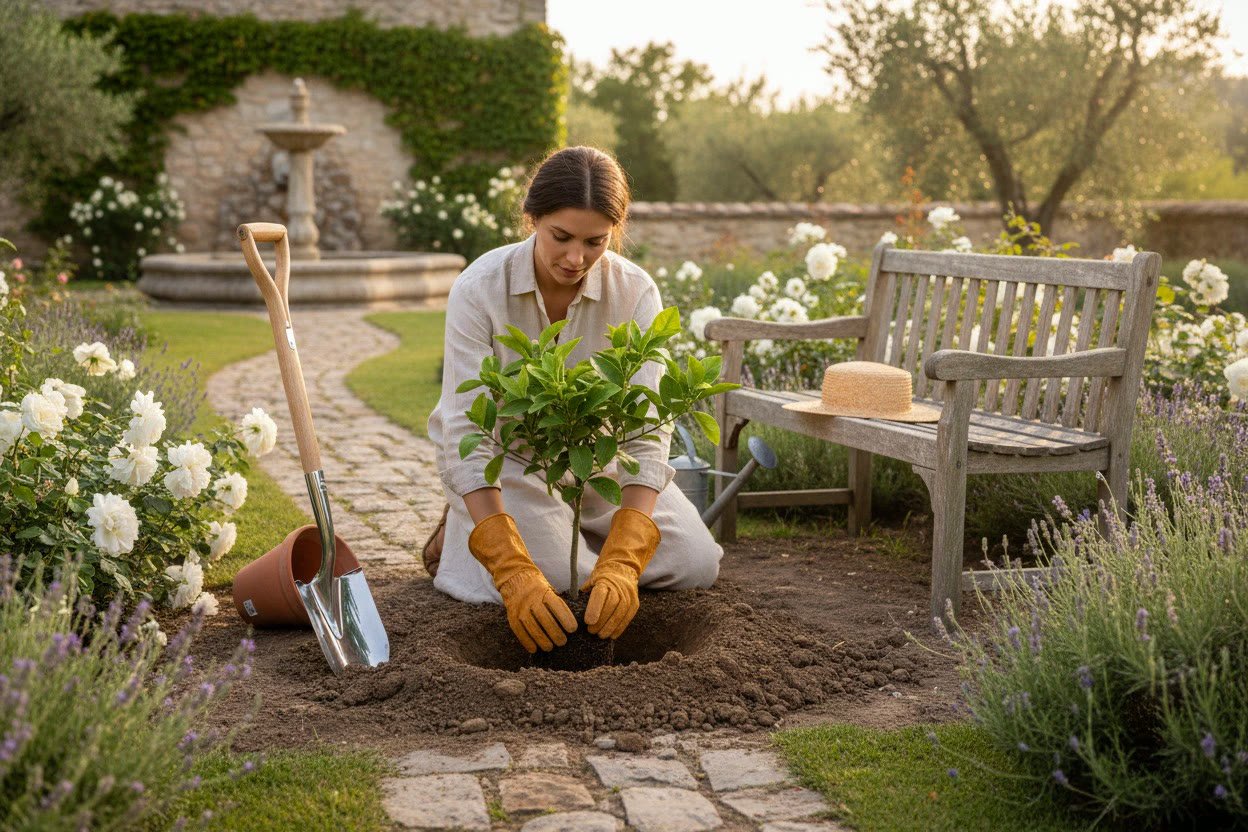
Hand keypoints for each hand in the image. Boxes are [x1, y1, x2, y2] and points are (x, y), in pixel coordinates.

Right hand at [468, 513, 576, 652]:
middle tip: (562, 642)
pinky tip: (534, 649)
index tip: (573, 629)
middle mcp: (531, 600)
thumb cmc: (537, 587)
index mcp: (544, 592)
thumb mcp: (549, 589)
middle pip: (545, 619)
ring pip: (532, 627)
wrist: (515, 578)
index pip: (557, 606)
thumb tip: (570, 621)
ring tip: (550, 647)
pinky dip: (527, 642)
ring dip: (542, 640)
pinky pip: (519, 631)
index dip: (566, 619)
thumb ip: (557, 602)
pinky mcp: (512, 616)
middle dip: (555, 633)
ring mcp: (520, 608)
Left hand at [581, 507, 659, 639]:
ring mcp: (629, 594)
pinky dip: (620, 627)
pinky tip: (612, 635)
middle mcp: (619, 586)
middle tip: (591, 632)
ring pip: (621, 612)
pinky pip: (628, 617)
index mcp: (605, 580)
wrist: (622, 570)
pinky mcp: (635, 602)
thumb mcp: (591, 581)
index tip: (588, 622)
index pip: (600, 594)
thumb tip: (571, 608)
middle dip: (602, 620)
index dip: (594, 608)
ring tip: (601, 636)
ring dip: (610, 626)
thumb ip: (584, 594)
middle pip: (612, 604)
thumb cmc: (601, 579)